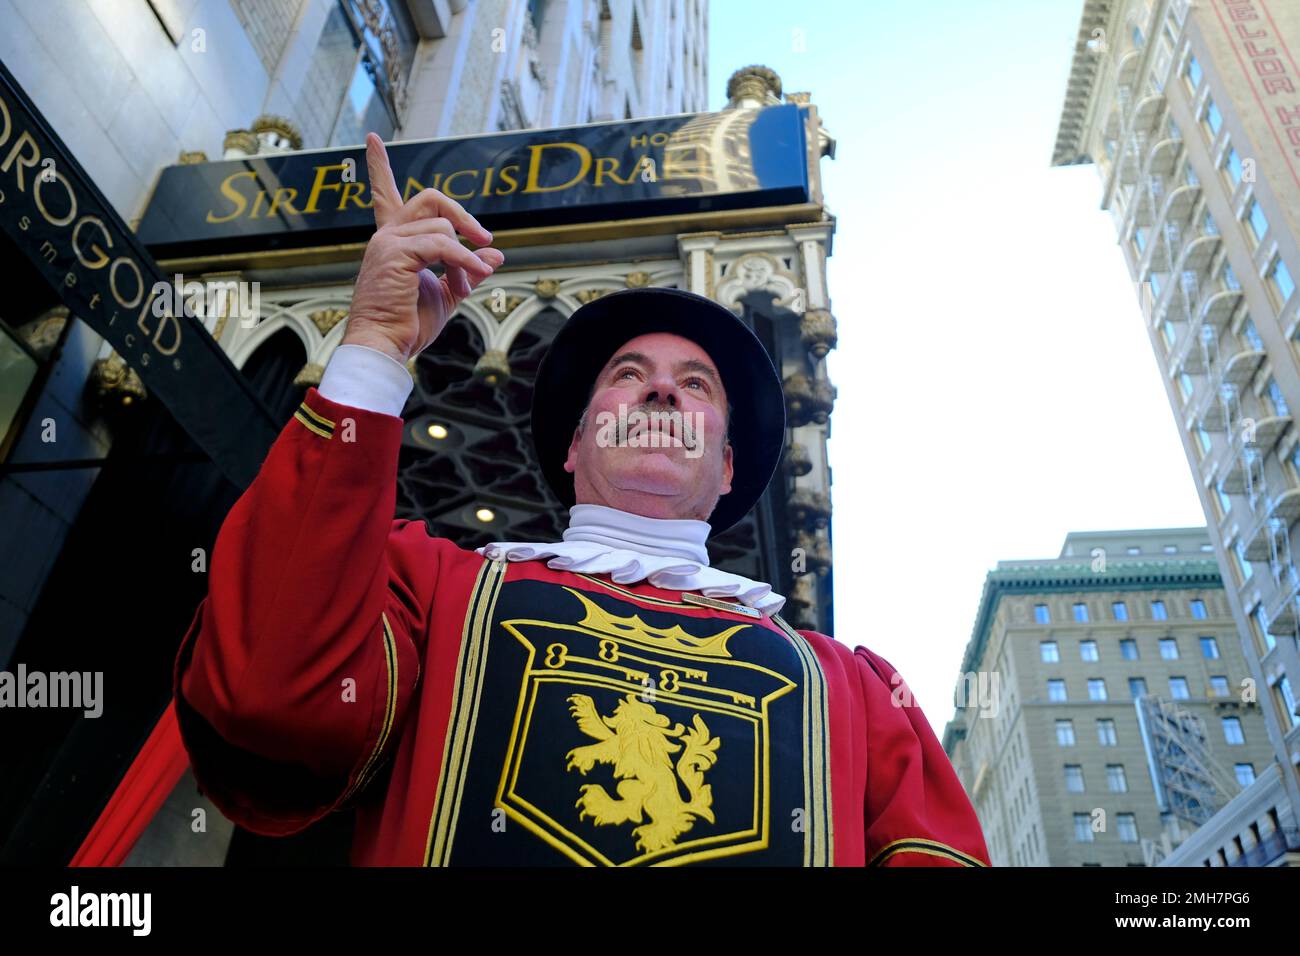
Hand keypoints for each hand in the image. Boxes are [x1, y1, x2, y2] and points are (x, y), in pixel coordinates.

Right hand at [343, 132, 504, 363]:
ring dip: (466, 257)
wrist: (385, 346)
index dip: (379, 167)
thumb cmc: (408, 324)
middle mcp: (387, 235)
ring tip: (467, 283)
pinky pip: (443, 245)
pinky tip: (471, 277)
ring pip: (443, 226)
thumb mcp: (446, 294)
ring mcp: (388, 241)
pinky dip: (464, 261)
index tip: (372, 139)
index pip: (384, 195)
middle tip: (485, 240)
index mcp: (393, 240)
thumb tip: (495, 254)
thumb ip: (468, 269)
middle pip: (431, 198)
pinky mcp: (395, 253)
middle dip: (464, 216)